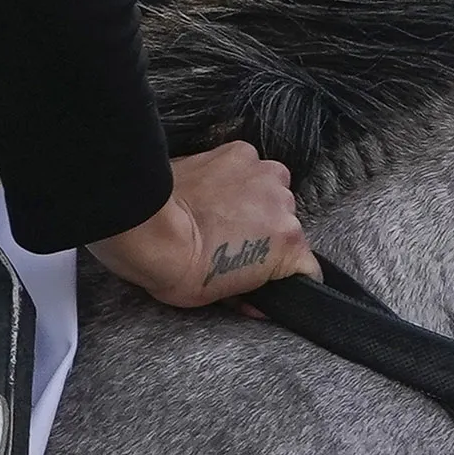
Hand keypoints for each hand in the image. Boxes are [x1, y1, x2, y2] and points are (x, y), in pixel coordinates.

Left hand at [87, 141, 319, 307]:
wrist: (145, 227)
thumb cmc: (178, 266)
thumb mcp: (219, 298)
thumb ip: (249, 295)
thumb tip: (258, 301)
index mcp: (289, 245)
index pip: (308, 266)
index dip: (286, 274)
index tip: (268, 276)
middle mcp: (285, 205)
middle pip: (287, 224)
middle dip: (265, 234)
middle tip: (231, 243)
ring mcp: (263, 175)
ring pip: (271, 192)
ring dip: (254, 202)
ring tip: (219, 213)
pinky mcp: (239, 153)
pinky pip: (248, 167)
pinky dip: (235, 177)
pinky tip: (211, 190)